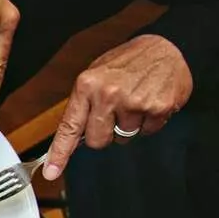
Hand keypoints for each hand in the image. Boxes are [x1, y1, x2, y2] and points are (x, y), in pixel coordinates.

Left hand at [42, 34, 192, 178]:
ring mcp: (134, 102)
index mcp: (87, 86)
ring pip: (124, 137)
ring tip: (135, 101)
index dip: (60, 153)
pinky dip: (149, 121)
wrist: (167, 45)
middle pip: (98, 141)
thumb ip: (83, 105)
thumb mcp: (95, 75)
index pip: (69, 127)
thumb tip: (70, 138)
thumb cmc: (127, 63)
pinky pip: (148, 131)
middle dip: (104, 134)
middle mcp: (108, 95)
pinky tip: (150, 101)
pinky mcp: (157, 108)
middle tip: (114, 114)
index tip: (51, 172)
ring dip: (129, 125)